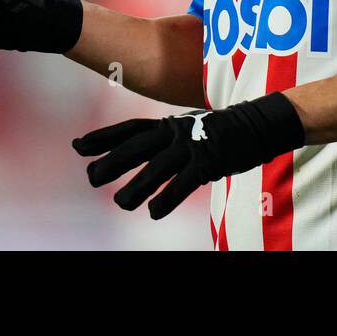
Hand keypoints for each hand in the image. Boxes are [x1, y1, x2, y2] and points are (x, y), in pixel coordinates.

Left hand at [71, 92, 305, 218]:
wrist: (258, 123)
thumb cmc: (220, 130)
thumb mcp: (188, 129)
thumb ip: (165, 140)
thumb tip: (139, 151)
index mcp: (168, 124)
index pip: (129, 129)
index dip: (103, 138)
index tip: (78, 146)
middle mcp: (175, 133)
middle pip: (135, 147)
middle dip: (112, 162)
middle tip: (91, 178)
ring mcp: (192, 147)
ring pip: (156, 169)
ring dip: (137, 187)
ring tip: (122, 203)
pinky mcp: (209, 162)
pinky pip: (183, 183)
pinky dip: (167, 198)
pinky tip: (153, 212)